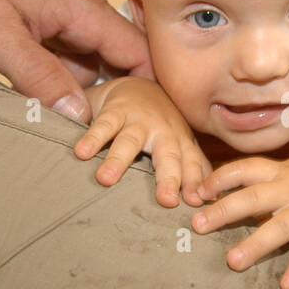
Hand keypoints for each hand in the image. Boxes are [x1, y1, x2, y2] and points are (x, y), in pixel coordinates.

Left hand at [0, 0, 153, 123]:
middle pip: (114, 61)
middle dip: (101, 94)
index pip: (141, 55)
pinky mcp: (41, 5)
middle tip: (72, 125)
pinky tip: (19, 75)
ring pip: (83, 55)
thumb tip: (80, 116)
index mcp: (84, 8)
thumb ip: (40, 79)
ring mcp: (62, 3)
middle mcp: (82, 4)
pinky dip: (49, 64)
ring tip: (34, 101)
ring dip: (67, 80)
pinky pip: (61, 44)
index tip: (133, 126)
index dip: (146, 92)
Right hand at [74, 76, 211, 206]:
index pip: (191, 165)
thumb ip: (193, 168)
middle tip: (166, 201)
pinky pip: (103, 125)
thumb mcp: (180, 145)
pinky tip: (81, 153)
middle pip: (168, 156)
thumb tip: (207, 200)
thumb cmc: (161, 125)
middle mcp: (164, 131)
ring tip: (105, 179)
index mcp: (182, 143)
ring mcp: (139, 120)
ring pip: (130, 141)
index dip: (195, 182)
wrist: (138, 86)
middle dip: (169, 177)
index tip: (194, 203)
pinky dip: (92, 138)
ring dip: (119, 160)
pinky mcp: (115, 110)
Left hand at [191, 156, 288, 288]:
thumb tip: (212, 191)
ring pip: (279, 227)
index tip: (197, 193)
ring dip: (255, 244)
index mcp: (279, 173)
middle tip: (198, 225)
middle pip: (254, 197)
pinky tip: (286, 286)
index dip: (220, 177)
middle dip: (225, 210)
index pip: (245, 168)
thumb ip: (258, 181)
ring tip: (233, 261)